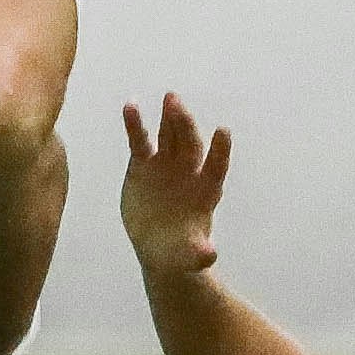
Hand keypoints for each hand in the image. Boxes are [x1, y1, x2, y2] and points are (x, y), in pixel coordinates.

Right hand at [117, 93, 231, 280]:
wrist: (158, 245)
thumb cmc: (181, 251)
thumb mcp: (190, 256)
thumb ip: (199, 252)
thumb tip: (209, 255)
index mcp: (206, 190)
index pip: (216, 166)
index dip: (220, 150)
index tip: (223, 131)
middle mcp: (189, 172)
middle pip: (190, 145)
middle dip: (186, 126)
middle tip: (178, 106)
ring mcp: (166, 165)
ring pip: (169, 136)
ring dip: (169, 117)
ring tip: (169, 97)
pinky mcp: (143, 164)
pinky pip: (140, 141)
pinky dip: (135, 124)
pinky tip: (130, 107)